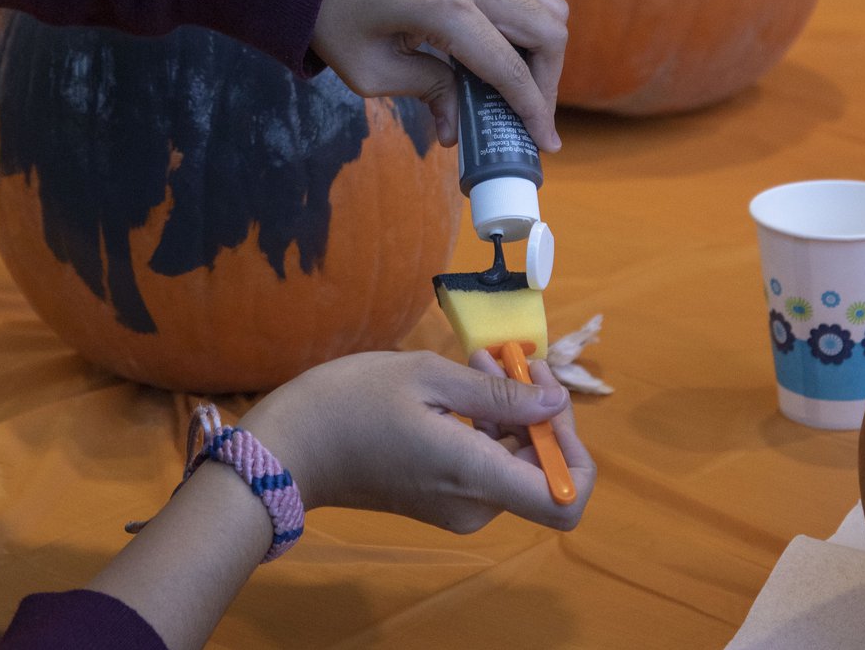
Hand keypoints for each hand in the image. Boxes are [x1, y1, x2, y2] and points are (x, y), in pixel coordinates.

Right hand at [241, 350, 593, 532]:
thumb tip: (556, 403)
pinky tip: (461, 385)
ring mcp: (457, 507)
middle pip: (543, 472)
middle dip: (538, 410)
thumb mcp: (426, 376)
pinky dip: (487, 425)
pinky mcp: (440, 499)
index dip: (576, 451)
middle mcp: (475, 505)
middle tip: (508, 356)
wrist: (289, 448)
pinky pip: (486, 466)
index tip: (548, 400)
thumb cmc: (350, 403)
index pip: (566, 501)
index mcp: (475, 476)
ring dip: (510, 410)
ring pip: (514, 464)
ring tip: (476, 360)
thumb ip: (498, 393)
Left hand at [312, 0, 567, 149]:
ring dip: (543, 51)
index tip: (545, 143)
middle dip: (547, 82)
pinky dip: (527, 26)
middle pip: (549, 30)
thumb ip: (426, 92)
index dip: (532, 110)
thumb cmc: (329, 10)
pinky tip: (502, 55)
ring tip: (519, 89)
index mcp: (446, 7)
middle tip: (530, 117)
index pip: (510, 67)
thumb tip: (455, 126)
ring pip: (545, 5)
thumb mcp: (369, 69)